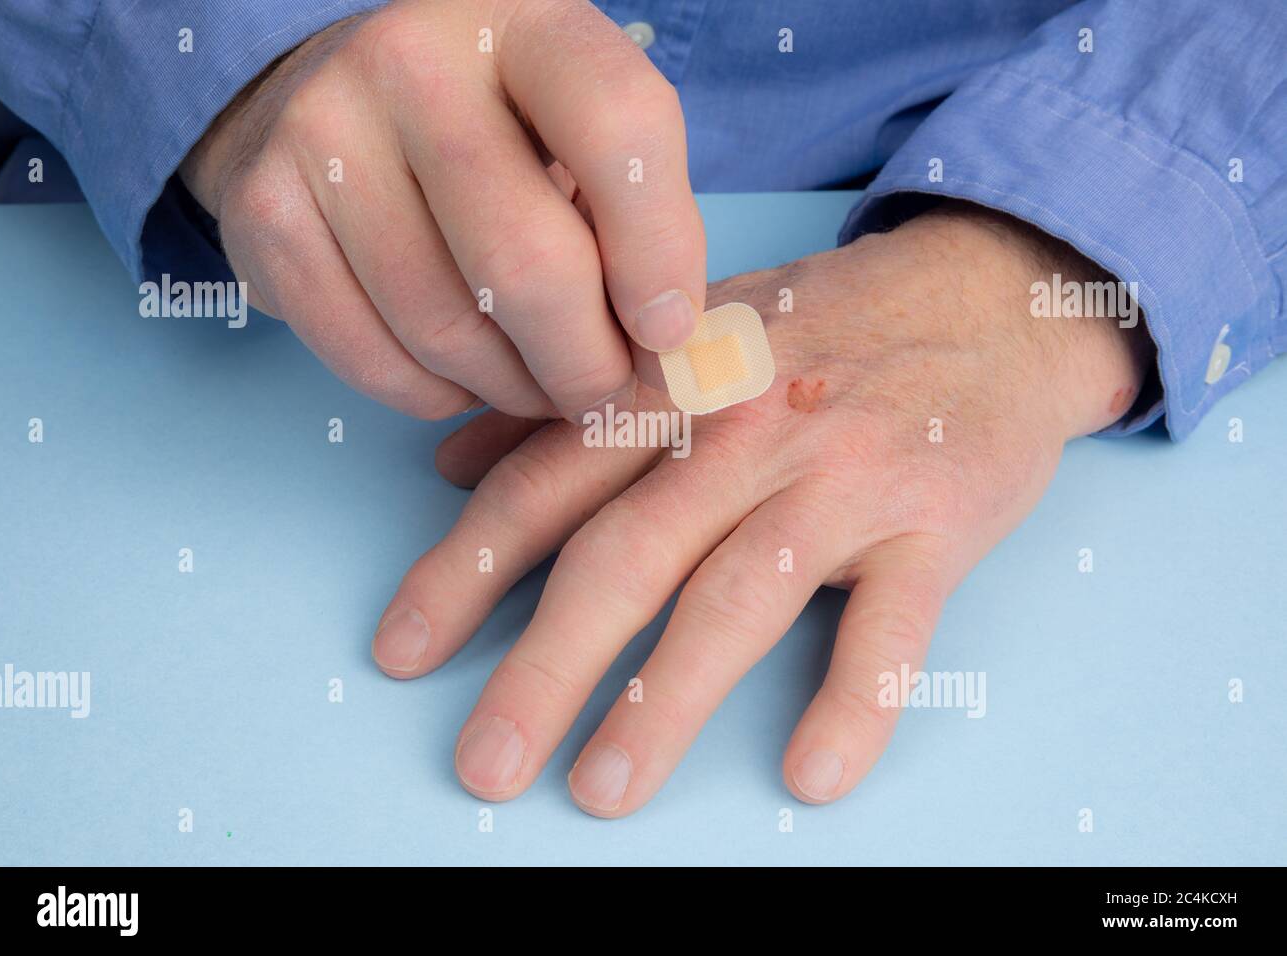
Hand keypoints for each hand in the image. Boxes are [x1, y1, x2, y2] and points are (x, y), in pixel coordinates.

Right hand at [179, 0, 704, 421]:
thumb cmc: (486, 129)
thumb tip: (670, 352)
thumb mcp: (573, 134)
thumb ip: (635, 221)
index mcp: (522, 23)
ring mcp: (322, 132)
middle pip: (526, 261)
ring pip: (446, 329)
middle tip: (606, 394)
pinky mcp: (262, 214)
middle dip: (585, 365)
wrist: (319, 97)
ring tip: (539, 384)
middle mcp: (412, 60)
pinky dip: (435, 396)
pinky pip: (371, 359)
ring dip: (512, 389)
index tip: (669, 336)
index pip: (620, 125)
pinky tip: (463, 377)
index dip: (660, 252)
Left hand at [372, 202, 1151, 814]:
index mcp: (672, 385)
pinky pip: (893, 623)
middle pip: (624, 554)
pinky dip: (855, 701)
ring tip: (600, 789)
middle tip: (484, 763)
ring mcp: (842, 475)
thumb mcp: (684, 342)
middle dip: (543, 666)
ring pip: (737, 596)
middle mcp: (744, 428)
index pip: (546, 485)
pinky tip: (810, 775)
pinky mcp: (936, 519)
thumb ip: (568, 410)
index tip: (402, 650)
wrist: (986, 299)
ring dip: (664, 700)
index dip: (464, 570)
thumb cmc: (818, 331)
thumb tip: (450, 468)